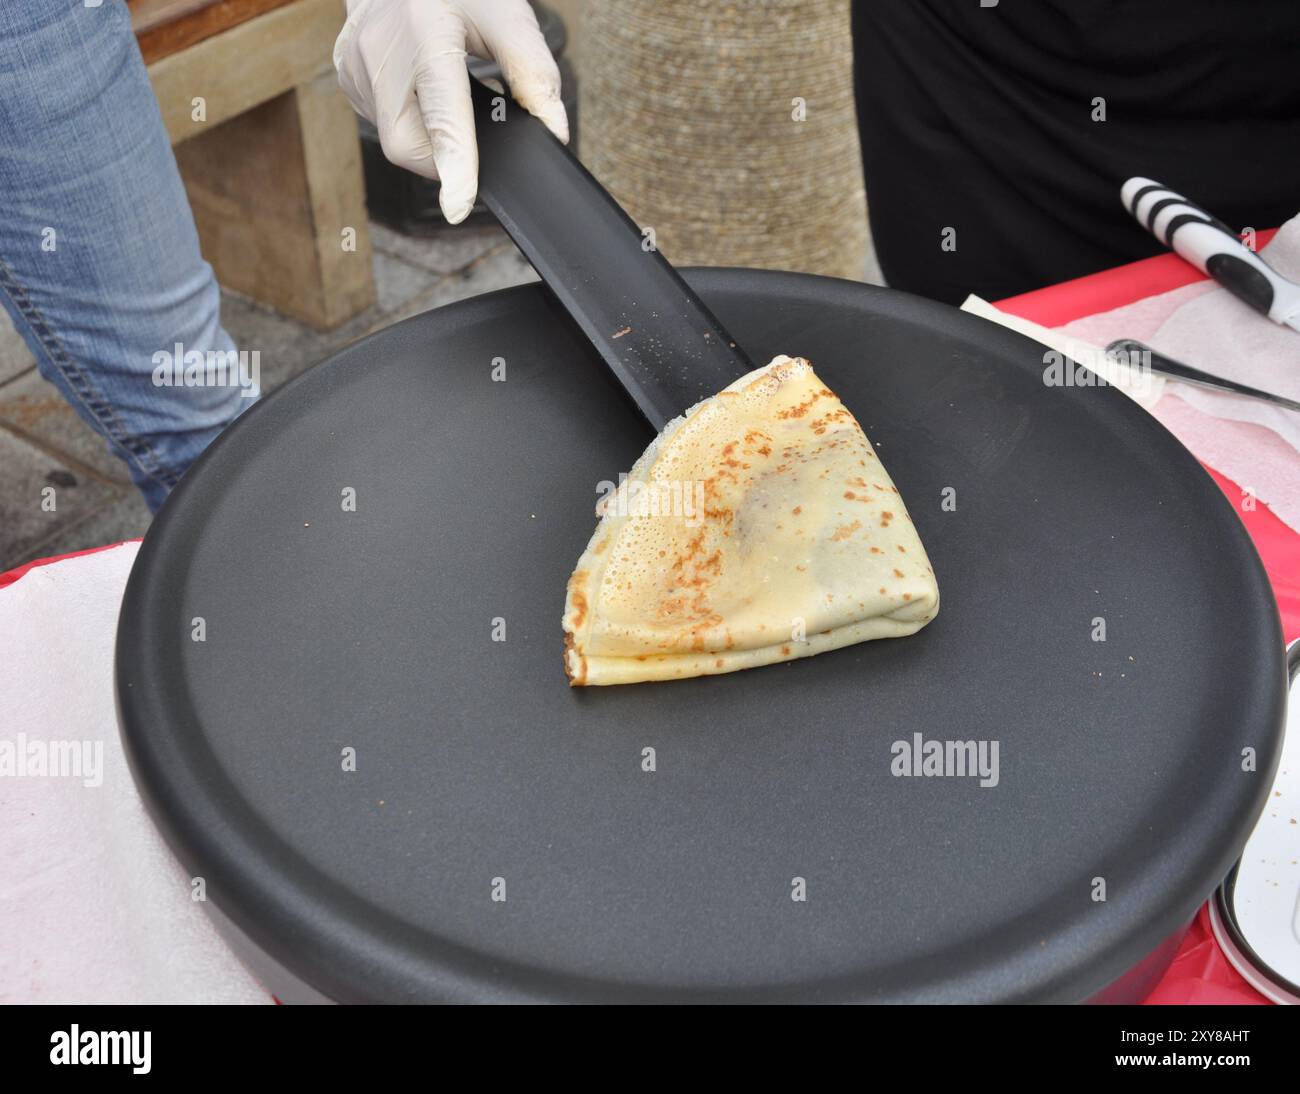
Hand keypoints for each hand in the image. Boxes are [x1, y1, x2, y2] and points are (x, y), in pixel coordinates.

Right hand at [334, 0, 567, 223]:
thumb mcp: (506, 14)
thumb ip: (535, 74)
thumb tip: (553, 131)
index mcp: (422, 28)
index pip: (441, 111)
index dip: (454, 164)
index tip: (459, 205)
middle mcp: (379, 49)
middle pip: (407, 145)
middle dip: (444, 158)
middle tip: (472, 133)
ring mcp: (355, 64)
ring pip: (395, 140)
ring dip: (429, 137)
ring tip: (446, 94)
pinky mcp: (346, 75)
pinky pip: (382, 122)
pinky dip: (411, 119)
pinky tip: (421, 87)